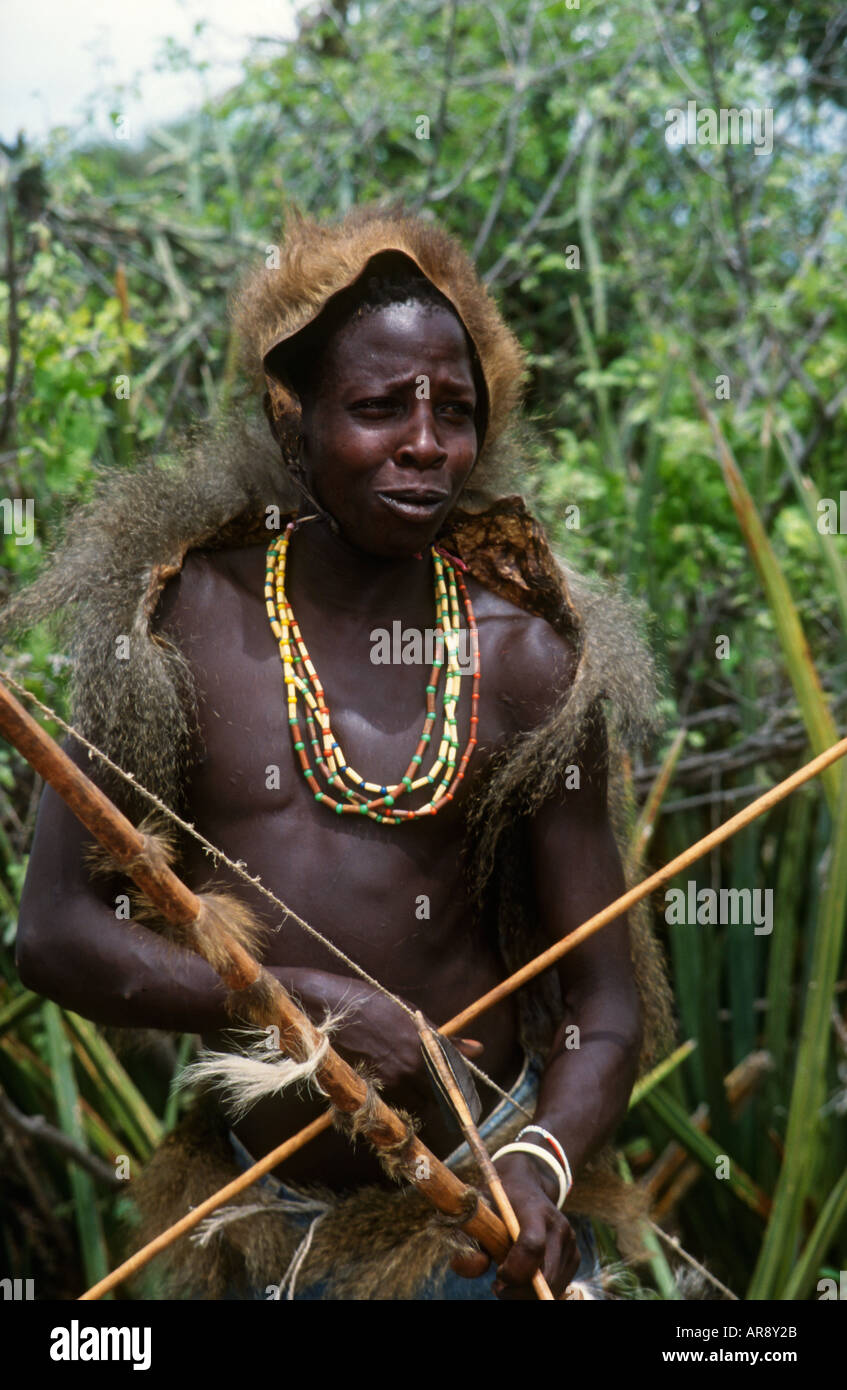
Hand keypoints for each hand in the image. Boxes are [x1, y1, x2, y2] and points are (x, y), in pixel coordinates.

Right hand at [269, 966, 480, 1093]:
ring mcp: (389, 1078)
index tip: (466, 1094)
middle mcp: (410, 1066)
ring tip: (418, 1087)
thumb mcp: (412, 1014)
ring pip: (416, 1102)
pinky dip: (399, 1097)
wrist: (330, 1007)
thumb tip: (478, 1050)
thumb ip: (445, 1038)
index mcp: (424, 1045)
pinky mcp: (371, 1086)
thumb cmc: (373, 1004)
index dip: (461, 1087)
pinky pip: (393, 1100)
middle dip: (442, 1096)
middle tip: (444, 1093)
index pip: (453, 1078)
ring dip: (421, 1099)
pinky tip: (396, 1085)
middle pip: (437, 1096)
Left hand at [450, 1150, 578, 1298]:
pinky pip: (559, 1285)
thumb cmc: (497, 1201)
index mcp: (534, 1209)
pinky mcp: (574, 1256)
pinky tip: (524, 1275)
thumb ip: (471, 1238)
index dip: (515, 1270)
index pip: (532, 1245)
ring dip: (528, 1292)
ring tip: (509, 1277)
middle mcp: (558, 1225)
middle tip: (498, 1286)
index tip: (498, 1275)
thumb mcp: (479, 1211)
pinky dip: (539, 1289)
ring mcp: (570, 1241)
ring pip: (553, 1285)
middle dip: (519, 1290)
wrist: (526, 1185)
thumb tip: (478, 1267)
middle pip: (546, 1274)